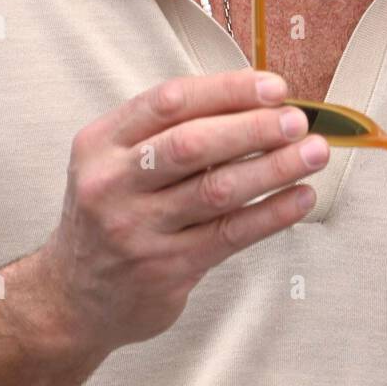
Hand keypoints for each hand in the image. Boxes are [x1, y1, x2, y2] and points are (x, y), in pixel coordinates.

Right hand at [35, 69, 328, 356]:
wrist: (72, 298)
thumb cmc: (112, 213)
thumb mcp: (116, 162)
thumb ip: (170, 131)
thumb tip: (257, 102)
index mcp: (101, 144)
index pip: (169, 101)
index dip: (227, 90)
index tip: (273, 87)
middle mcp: (113, 184)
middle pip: (192, 143)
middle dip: (254, 127)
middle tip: (297, 120)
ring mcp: (138, 230)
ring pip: (217, 190)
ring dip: (274, 167)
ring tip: (314, 153)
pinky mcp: (166, 269)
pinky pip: (230, 235)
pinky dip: (272, 213)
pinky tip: (301, 197)